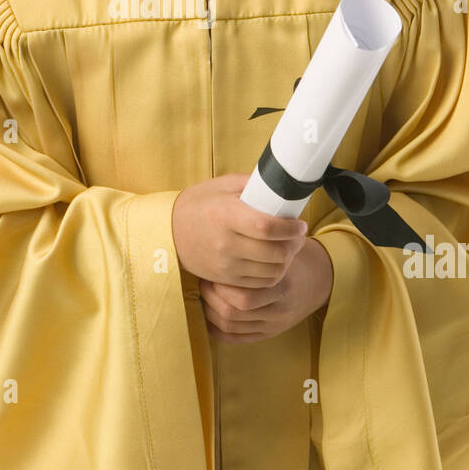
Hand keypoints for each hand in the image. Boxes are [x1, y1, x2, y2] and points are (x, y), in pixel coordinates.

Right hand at [172, 173, 308, 287]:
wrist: (168, 231)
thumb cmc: (199, 204)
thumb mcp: (223, 186)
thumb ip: (252, 185)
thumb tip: (281, 187)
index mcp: (226, 215)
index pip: (266, 227)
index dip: (290, 228)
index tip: (300, 224)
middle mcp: (225, 243)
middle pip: (274, 252)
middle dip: (295, 245)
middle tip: (299, 236)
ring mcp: (225, 264)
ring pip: (270, 272)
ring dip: (287, 261)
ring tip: (289, 249)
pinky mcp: (224, 278)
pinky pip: (259, 284)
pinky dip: (273, 275)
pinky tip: (274, 262)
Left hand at [200, 234, 333, 344]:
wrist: (320, 279)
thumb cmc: (295, 253)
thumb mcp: (287, 237)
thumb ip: (268, 222)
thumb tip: (249, 193)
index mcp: (284, 278)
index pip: (246, 290)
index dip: (221, 281)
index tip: (210, 266)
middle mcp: (281, 302)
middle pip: (237, 308)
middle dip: (213, 296)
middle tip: (204, 281)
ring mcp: (276, 320)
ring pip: (232, 323)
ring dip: (211, 310)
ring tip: (204, 294)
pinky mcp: (270, 331)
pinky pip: (237, 337)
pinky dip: (218, 329)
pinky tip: (210, 316)